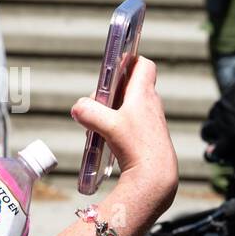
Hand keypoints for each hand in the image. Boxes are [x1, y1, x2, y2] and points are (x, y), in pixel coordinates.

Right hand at [71, 56, 178, 210]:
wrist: (156, 175)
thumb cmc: (137, 147)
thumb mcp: (107, 125)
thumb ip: (89, 111)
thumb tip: (78, 108)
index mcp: (144, 93)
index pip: (143, 64)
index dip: (130, 59)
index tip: (115, 65)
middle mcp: (151, 104)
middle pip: (130, 85)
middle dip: (111, 91)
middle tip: (98, 103)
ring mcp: (152, 120)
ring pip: (129, 106)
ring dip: (113, 110)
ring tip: (101, 125)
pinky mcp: (150, 135)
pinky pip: (132, 122)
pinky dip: (119, 125)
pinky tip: (109, 139)